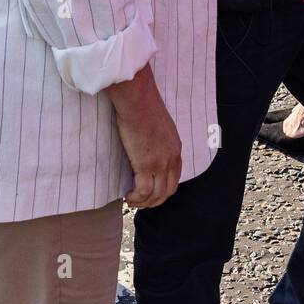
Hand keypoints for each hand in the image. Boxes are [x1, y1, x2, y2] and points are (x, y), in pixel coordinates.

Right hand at [107, 63, 180, 207]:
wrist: (138, 101)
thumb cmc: (143, 107)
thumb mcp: (159, 126)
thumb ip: (158, 140)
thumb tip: (147, 148)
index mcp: (176, 148)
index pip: (175, 178)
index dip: (163, 189)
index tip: (150, 192)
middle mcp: (172, 158)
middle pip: (168, 191)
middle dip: (154, 201)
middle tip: (140, 201)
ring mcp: (161, 163)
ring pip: (156, 195)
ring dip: (143, 203)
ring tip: (131, 200)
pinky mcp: (146, 164)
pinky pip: (144, 191)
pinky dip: (136, 198)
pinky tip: (127, 196)